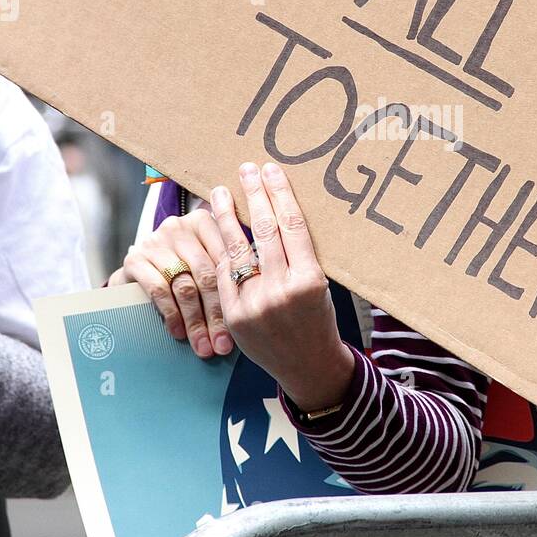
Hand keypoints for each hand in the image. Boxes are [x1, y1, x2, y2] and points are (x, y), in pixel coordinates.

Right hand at [109, 196, 233, 358]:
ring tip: (203, 346)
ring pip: (185, 286)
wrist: (137, 274)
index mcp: (206, 222)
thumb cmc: (184, 271)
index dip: (237, 296)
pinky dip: (172, 315)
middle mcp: (180, 226)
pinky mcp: (135, 258)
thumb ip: (228, 273)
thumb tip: (253, 311)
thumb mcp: (206, 264)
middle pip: (207, 275)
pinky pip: (159, 290)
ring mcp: (155, 241)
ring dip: (195, 321)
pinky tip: (178, 332)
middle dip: (216, 315)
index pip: (227, 260)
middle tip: (222, 345)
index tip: (242, 326)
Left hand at [114, 162, 353, 410]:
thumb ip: (299, 254)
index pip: (291, 225)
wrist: (308, 366)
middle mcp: (281, 290)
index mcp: (310, 279)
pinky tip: (217, 232)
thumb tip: (276, 211)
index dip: (279, 194)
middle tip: (246, 169)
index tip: (271, 171)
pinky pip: (225, 275)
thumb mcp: (320, 285)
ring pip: (237, 250)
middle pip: (264, 231)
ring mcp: (255, 304)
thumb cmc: (318, 320)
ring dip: (226, 216)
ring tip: (219, 192)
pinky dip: (222, 252)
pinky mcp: (234, 315)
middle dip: (254, 195)